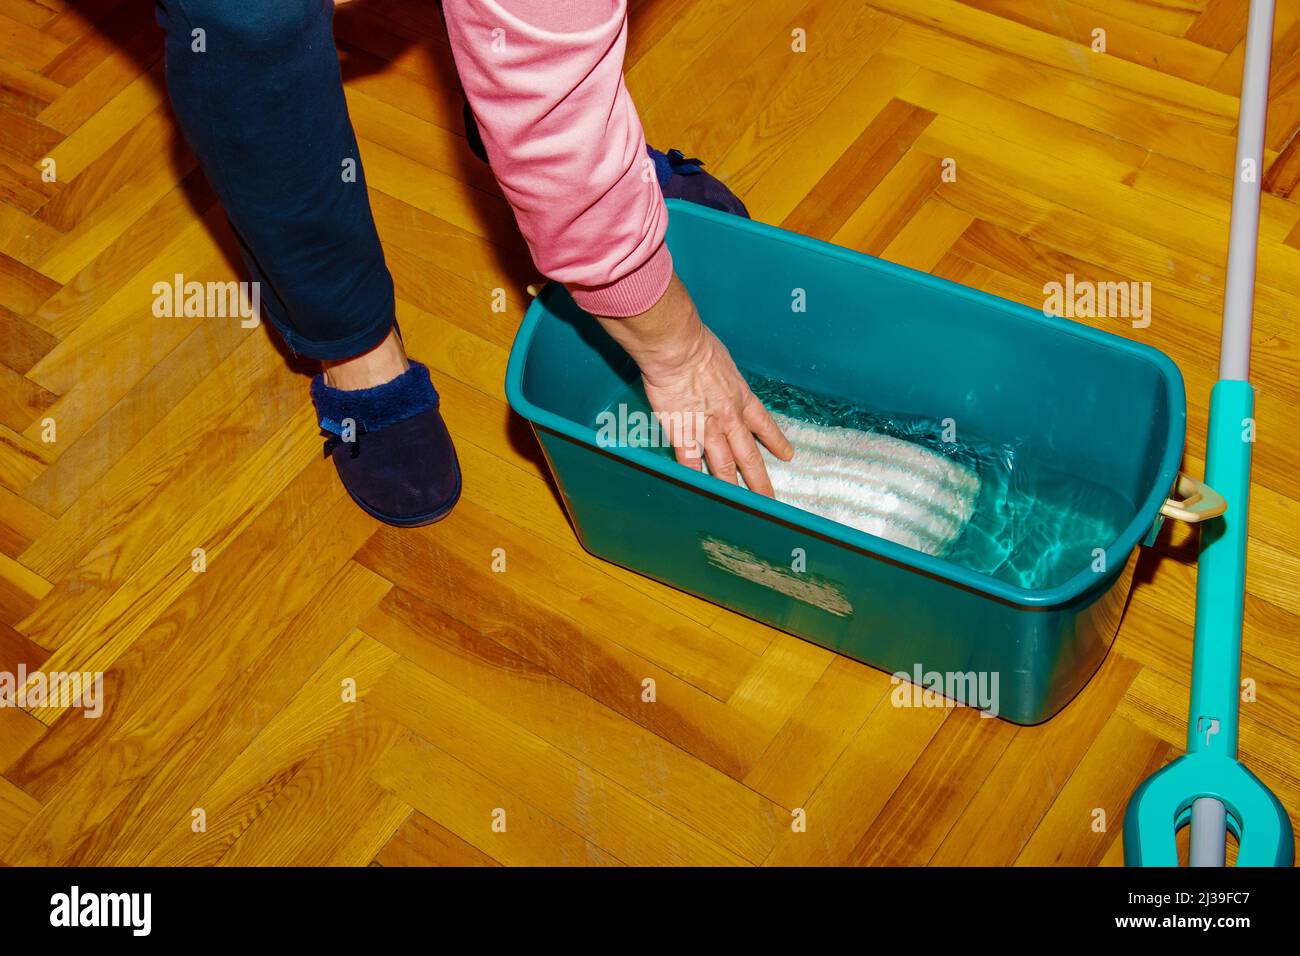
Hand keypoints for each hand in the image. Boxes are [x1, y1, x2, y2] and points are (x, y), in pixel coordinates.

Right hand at [594, 274, 792, 495]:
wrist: (678, 349)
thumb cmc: (698, 345)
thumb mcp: (723, 360)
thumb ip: (724, 377)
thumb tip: (719, 377)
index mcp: (741, 398)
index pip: (764, 425)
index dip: (776, 442)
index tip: (787, 455)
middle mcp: (729, 419)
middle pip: (749, 456)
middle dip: (760, 481)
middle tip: (769, 499)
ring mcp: (706, 429)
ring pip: (724, 467)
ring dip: (733, 488)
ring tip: (741, 506)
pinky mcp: (682, 433)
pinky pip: (690, 462)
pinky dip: (695, 478)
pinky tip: (699, 493)